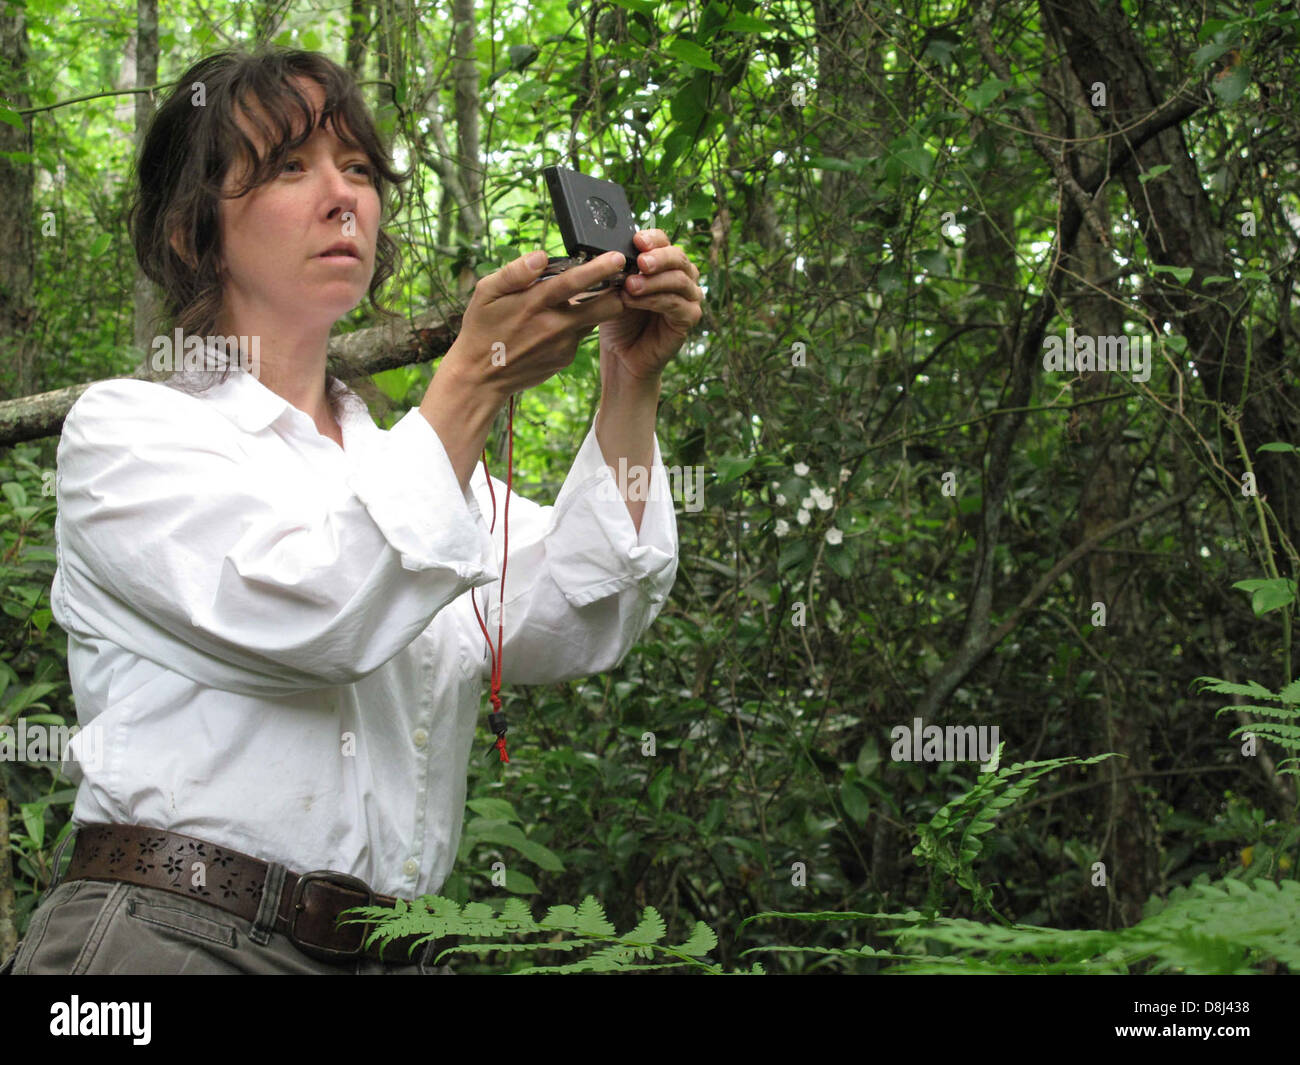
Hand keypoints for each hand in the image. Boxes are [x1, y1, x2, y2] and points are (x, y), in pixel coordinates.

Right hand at [443, 248, 626, 398]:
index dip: (600, 269)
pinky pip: (577, 335)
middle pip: (605, 308)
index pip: (575, 282)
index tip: (618, 258)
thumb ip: (514, 273)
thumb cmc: (482, 329)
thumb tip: (541, 256)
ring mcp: (563, 345)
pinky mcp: (565, 358)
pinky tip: (552, 327)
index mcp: (535, 303)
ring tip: (575, 300)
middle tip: (620, 279)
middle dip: (618, 293)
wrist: (481, 377)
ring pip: (593, 320)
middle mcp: (555, 325)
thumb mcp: (485, 293)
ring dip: (593, 307)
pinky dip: (572, 326)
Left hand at [599, 230, 703, 381]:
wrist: (621, 354)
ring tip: (630, 285)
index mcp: (665, 264)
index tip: (636, 241)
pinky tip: (633, 301)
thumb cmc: (619, 319)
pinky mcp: (689, 318)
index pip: (664, 242)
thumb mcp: (616, 288)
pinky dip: (654, 300)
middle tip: (640, 261)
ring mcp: (689, 298)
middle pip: (678, 257)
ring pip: (679, 280)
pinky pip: (676, 303)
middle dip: (658, 257)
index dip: (653, 239)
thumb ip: (621, 270)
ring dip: (653, 281)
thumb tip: (614, 251)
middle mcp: (682, 277)